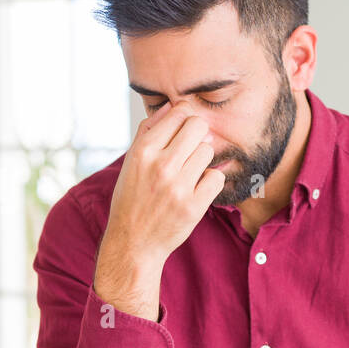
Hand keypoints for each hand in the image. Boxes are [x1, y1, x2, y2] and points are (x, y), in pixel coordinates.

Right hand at [93, 99, 225, 319]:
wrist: (133, 242)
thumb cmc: (132, 198)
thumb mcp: (131, 161)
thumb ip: (149, 132)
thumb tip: (171, 106)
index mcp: (143, 151)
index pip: (178, 112)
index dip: (185, 118)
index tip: (183, 131)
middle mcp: (160, 165)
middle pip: (198, 127)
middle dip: (197, 136)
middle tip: (189, 152)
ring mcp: (178, 186)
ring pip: (209, 151)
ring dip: (202, 161)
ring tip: (189, 174)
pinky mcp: (193, 206)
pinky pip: (216, 177)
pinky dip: (210, 182)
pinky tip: (197, 189)